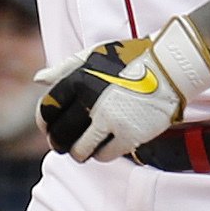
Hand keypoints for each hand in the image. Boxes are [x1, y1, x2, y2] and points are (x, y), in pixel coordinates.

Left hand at [36, 15, 209, 161]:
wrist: (171, 67)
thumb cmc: (132, 59)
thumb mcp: (96, 54)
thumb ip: (65, 67)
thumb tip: (38, 79)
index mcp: (80, 79)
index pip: (48, 108)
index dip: (45, 121)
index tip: (48, 126)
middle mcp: (92, 101)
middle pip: (61, 133)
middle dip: (58, 142)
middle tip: (62, 144)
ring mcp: (111, 120)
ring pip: (80, 150)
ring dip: (78, 153)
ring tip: (81, 151)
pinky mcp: (130, 135)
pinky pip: (105, 156)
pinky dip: (100, 155)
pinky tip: (103, 148)